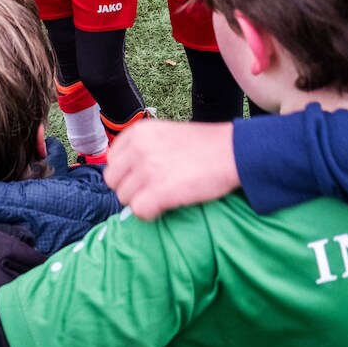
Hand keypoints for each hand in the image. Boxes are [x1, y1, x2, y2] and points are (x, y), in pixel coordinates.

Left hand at [104, 119, 238, 219]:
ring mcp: (148, 169)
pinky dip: (150, 214)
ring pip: (125, 198)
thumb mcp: (166, 135)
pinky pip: (139, 211)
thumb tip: (127, 174)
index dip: (127, 174)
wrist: (235, 152)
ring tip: (164, 197)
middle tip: (154, 190)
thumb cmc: (205, 146)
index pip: (112, 161)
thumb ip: (143, 148)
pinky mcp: (159, 190)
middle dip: (131, 190)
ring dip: (142, 202)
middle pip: (114, 181)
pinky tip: (166, 207)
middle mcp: (139, 148)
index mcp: (138, 132)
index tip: (145, 178)